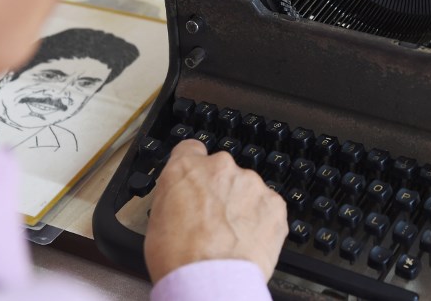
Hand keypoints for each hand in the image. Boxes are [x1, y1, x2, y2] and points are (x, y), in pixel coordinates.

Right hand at [144, 140, 287, 283]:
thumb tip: (182, 200)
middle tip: (213, 220)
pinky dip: (262, 220)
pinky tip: (249, 240)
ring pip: (247, 189)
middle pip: (223, 171)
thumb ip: (174, 196)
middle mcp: (220, 168)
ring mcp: (250, 183)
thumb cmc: (179, 257)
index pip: (191, 149)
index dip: (194, 167)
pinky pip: (268, 206)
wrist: (209, 280)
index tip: (197, 180)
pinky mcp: (274, 203)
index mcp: (186, 168)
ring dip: (242, 205)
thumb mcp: (157, 219)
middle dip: (220, 190)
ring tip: (232, 236)